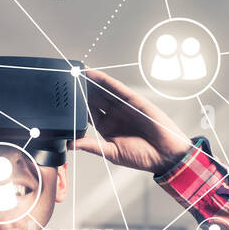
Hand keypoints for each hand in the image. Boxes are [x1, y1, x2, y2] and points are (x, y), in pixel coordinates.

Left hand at [73, 69, 194, 175]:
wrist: (165, 155)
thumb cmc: (142, 157)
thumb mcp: (111, 153)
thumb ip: (90, 145)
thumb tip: (70, 144)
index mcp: (107, 129)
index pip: (88, 114)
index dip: (76, 105)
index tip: (63, 99)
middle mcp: (114, 116)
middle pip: (93, 99)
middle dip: (81, 89)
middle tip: (66, 80)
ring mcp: (123, 107)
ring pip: (103, 91)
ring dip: (90, 82)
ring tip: (76, 72)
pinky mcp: (133, 100)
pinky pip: (117, 88)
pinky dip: (105, 80)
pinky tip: (94, 75)